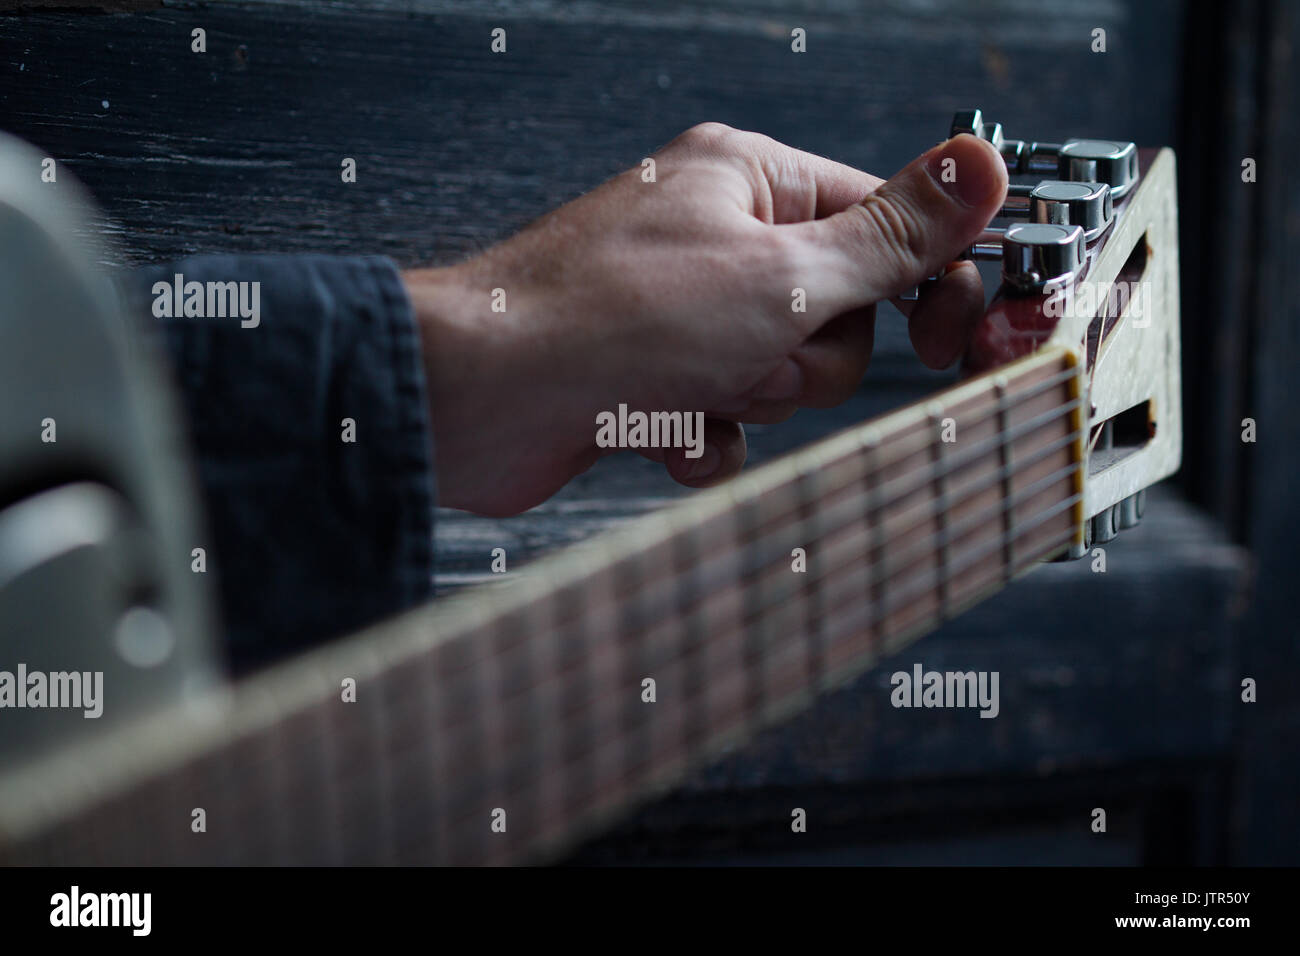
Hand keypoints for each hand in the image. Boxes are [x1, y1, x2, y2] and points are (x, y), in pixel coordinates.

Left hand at [404, 125, 1007, 515]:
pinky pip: (729, 422)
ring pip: (785, 377)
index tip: (953, 336)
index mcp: (749, 183)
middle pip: (838, 315)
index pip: (882, 222)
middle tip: (751, 354)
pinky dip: (706, 437)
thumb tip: (978, 168)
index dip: (926, 281)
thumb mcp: (780, 275)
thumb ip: (888, 238)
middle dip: (804, 358)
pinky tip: (659, 433)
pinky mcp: (655, 381)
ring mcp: (684, 315)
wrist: (478, 402)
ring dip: (751, 400)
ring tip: (690, 387)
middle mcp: (716, 241)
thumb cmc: (606, 320)